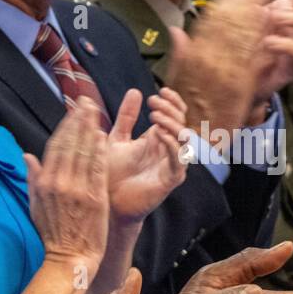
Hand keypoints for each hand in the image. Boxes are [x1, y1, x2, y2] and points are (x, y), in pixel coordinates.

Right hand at [24, 98, 109, 275]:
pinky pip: (97, 168)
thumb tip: (27, 155)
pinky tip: (104, 136)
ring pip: (84, 152)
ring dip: (90, 129)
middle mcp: (59, 183)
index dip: (64, 126)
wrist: (70, 258)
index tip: (71, 111)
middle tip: (85, 101)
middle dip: (78, 120)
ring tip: (95, 111)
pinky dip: (100, 151)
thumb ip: (32, 178)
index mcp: (44, 183)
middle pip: (70, 144)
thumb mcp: (35, 205)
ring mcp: (78, 189)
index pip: (55, 146)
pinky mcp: (94, 197)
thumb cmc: (53, 233)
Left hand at [102, 87, 187, 224]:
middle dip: (171, 109)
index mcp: (158, 139)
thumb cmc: (112, 174)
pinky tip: (159, 133)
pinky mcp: (170, 180)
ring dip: (172, 124)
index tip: (160, 90)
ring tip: (155, 114)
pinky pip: (179, 160)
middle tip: (154, 100)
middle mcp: (168, 151)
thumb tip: (135, 91)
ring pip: (185, 140)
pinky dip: (172, 144)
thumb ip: (127, 117)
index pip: (176, 115)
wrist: (107, 203)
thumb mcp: (117, 138)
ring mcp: (171, 165)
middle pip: (182, 124)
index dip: (173, 101)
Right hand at [167, 0, 274, 141]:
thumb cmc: (185, 110)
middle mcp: (206, 58)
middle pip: (227, 18)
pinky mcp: (240, 82)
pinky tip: (269, 19)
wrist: (196, 139)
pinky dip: (260, 34)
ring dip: (256, 7)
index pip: (210, 17)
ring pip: (240, 30)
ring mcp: (224, 69)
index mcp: (191, 55)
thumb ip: (180, 53)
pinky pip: (251, 53)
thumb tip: (177, 30)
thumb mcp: (176, 78)